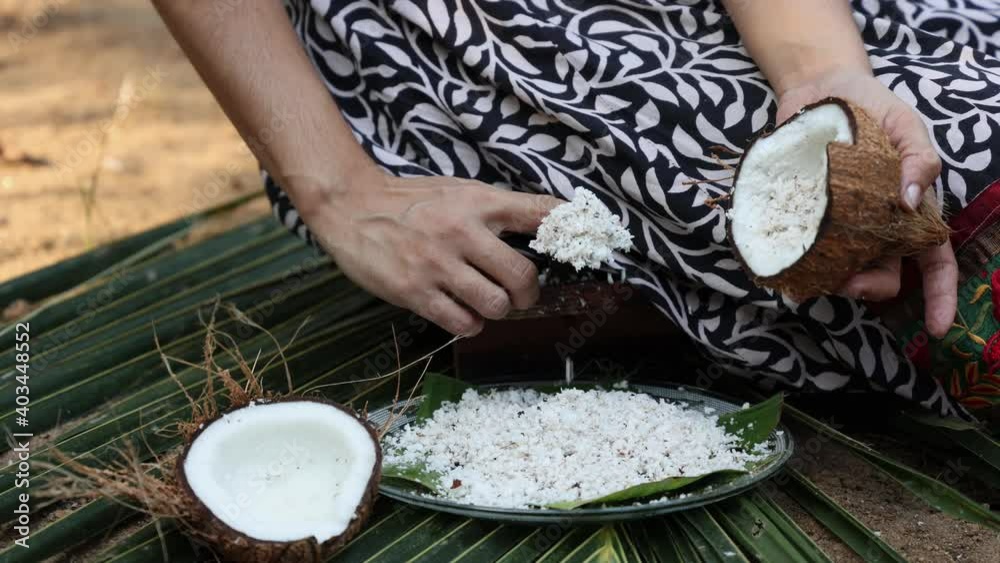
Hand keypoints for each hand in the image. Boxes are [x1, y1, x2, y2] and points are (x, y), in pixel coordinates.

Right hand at [296, 167, 561, 335]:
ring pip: (496, 305)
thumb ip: (496, 210)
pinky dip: (471, 324)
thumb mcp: (458, 191)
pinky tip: (463, 312)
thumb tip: (544, 228)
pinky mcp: (415, 291)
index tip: (585, 245)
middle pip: (523, 275)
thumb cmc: (410, 201)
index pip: (540, 213)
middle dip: (529, 294)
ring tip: (488, 303)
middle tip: (521, 295)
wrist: (350, 206)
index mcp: (479, 202)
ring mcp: (438, 263)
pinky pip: (463, 323)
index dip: (571, 231)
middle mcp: (462, 230)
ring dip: (499, 310)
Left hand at [776, 69, 956, 337]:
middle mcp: (876, 228)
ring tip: (810, 279)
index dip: (940, 298)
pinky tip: (785, 269)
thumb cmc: (872, 108)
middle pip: (882, 277)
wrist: (821, 90)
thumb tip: (912, 200)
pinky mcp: (805, 217)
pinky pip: (803, 249)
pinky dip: (796, 262)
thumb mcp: (906, 125)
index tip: (936, 328)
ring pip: (841, 271)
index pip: (934, 263)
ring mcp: (839, 226)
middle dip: (868, 289)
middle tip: (846, 283)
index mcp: (910, 212)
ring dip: (829, 281)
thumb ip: (919, 159)